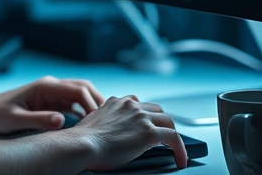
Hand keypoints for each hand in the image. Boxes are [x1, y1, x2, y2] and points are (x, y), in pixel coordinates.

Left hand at [0, 76, 105, 133]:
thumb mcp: (15, 120)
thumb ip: (39, 120)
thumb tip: (62, 121)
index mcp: (45, 86)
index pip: (78, 89)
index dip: (92, 104)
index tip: (100, 121)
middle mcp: (50, 86)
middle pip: (83, 87)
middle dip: (97, 101)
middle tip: (108, 121)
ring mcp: (50, 92)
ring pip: (80, 94)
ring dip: (91, 106)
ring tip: (103, 124)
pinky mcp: (49, 101)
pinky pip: (71, 104)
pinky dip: (83, 112)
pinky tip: (89, 126)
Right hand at [70, 95, 186, 170]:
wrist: (82, 145)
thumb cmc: (81, 140)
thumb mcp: (91, 122)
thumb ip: (102, 121)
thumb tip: (103, 132)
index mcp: (115, 102)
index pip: (136, 103)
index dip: (144, 114)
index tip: (145, 123)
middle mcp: (130, 105)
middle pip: (155, 109)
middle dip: (160, 121)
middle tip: (161, 136)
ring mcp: (141, 118)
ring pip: (167, 120)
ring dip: (171, 133)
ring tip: (173, 148)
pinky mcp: (149, 133)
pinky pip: (173, 137)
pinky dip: (180, 148)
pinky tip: (180, 159)